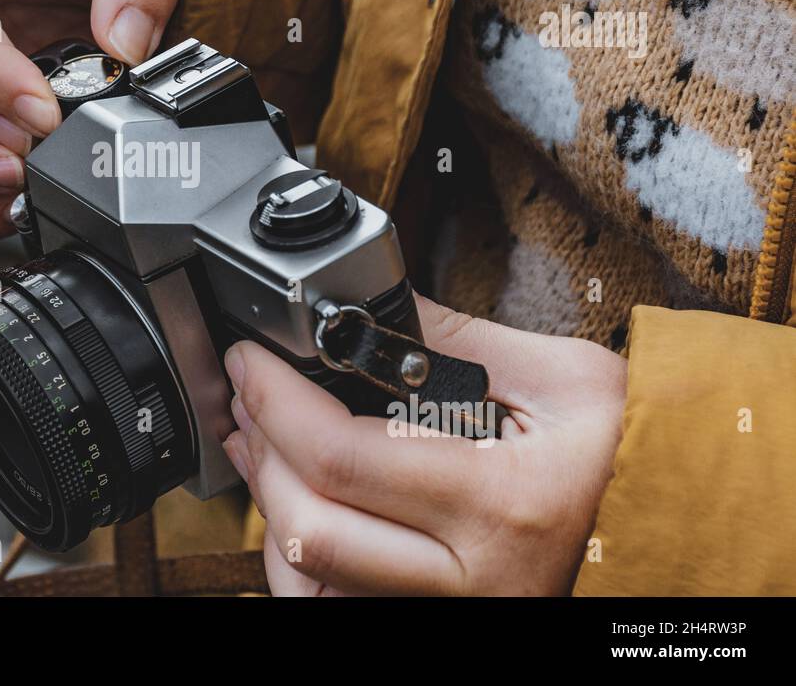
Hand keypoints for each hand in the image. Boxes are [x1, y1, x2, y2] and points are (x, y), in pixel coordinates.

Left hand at [223, 295, 627, 594]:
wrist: (678, 525)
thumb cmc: (630, 452)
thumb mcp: (563, 378)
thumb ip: (455, 340)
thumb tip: (366, 305)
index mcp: (501, 504)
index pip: (343, 458)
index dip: (276, 400)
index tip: (252, 358)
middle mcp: (471, 580)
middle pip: (308, 530)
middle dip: (260, 451)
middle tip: (249, 394)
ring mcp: (452, 614)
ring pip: (309, 584)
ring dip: (267, 506)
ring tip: (259, 442)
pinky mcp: (439, 622)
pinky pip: (333, 608)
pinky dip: (298, 558)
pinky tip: (295, 504)